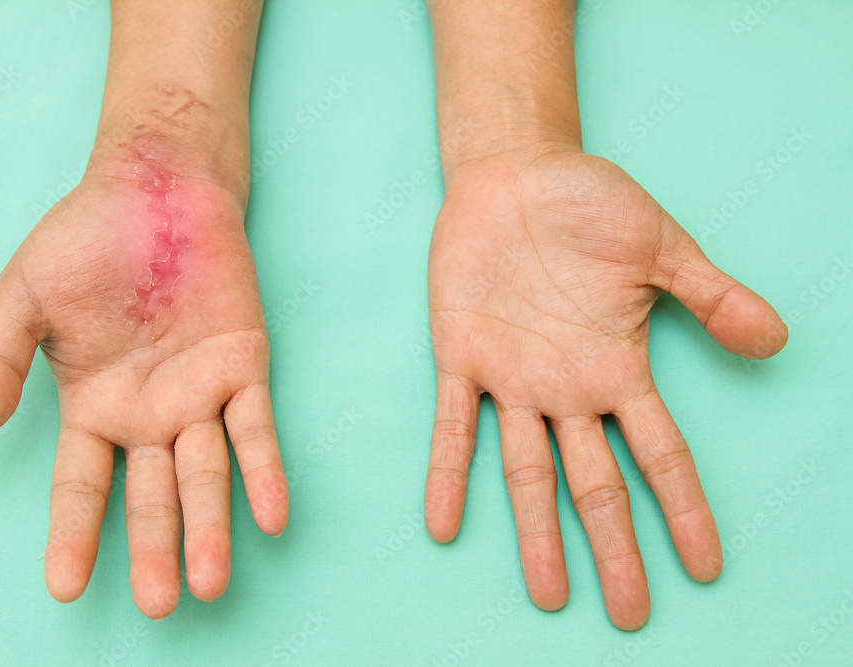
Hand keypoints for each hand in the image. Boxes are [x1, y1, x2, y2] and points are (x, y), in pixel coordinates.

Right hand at [0, 139, 287, 618]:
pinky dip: (264, 470)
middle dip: (154, 548)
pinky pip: (255, 427)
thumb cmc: (88, 240)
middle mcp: (148, 412)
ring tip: (212, 583)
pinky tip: (272, 517)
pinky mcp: (242, 365)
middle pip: (151, 494)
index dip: (72, 534)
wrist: (156, 187)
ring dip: (210, 525)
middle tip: (159, 605)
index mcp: (93, 405)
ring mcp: (198, 393)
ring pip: (205, 473)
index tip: (64, 585)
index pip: (81, 484)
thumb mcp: (25, 300)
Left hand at [424, 145, 786, 629]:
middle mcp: (567, 389)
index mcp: (618, 368)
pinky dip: (448, 473)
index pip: (660, 454)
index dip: (682, 510)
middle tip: (627, 613)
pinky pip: (452, 425)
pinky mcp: (461, 355)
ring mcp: (512, 379)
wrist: (515, 174)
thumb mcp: (660, 247)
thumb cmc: (588, 206)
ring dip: (535, 533)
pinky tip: (443, 525)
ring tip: (547, 595)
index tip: (704, 566)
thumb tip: (774, 339)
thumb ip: (710, 296)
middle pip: (595, 483)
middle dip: (613, 546)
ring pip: (526, 471)